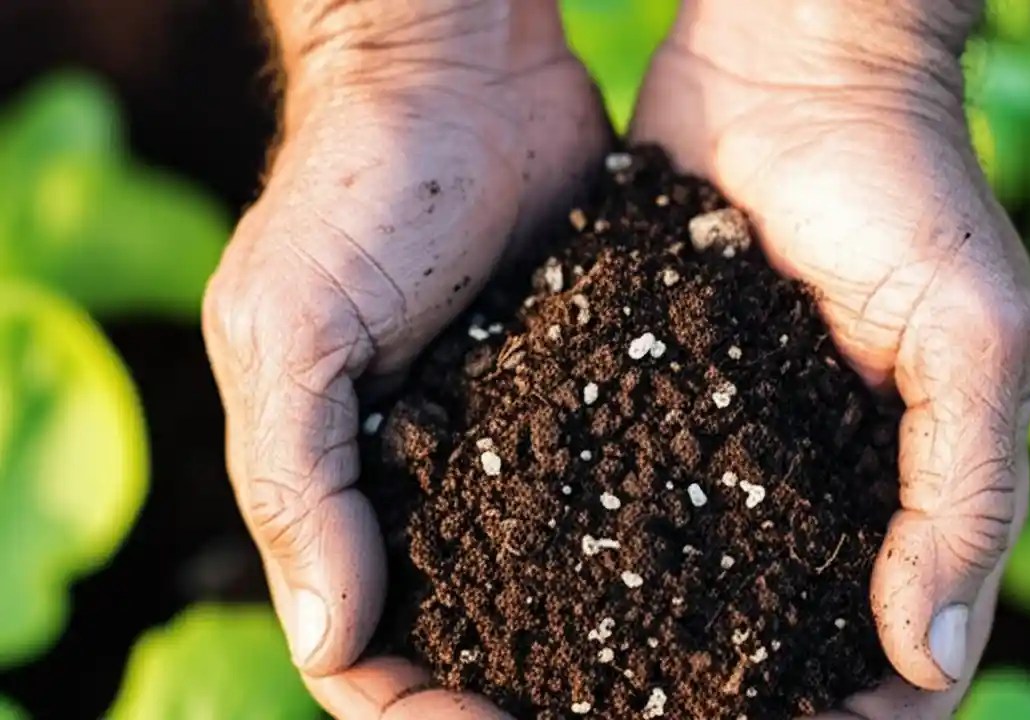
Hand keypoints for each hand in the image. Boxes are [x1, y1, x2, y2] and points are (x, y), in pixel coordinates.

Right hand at [202, 2, 608, 716]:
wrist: (459, 76)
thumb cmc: (352, 189)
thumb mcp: (288, 327)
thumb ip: (293, 481)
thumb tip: (330, 641)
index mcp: (335, 488)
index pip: (361, 651)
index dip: (414, 712)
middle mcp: (423, 488)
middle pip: (459, 641)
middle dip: (511, 702)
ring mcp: (508, 450)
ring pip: (542, 589)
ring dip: (587, 651)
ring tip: (667, 692)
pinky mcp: (588, 397)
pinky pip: (612, 498)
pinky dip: (642, 556)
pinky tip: (704, 591)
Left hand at [633, 1, 1029, 715]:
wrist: (791, 69)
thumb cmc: (907, 186)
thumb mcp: (973, 337)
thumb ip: (967, 494)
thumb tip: (932, 663)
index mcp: (913, 492)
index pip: (900, 659)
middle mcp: (820, 490)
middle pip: (790, 644)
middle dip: (744, 707)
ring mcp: (732, 449)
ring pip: (702, 588)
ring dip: (656, 653)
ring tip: (586, 705)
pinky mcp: (656, 398)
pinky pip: (629, 498)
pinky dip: (597, 558)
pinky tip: (538, 602)